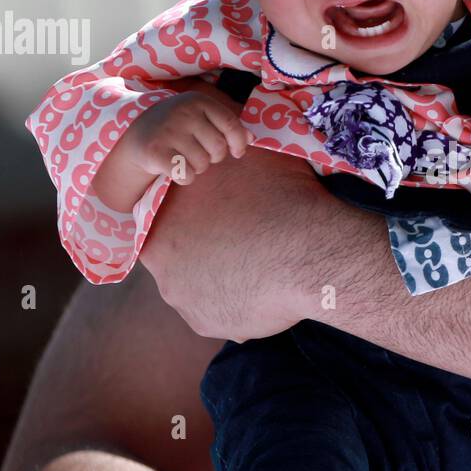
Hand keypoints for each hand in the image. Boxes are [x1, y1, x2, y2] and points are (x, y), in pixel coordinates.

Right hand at [125, 89, 249, 185]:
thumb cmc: (177, 126)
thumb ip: (226, 125)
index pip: (231, 124)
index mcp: (198, 101)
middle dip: (213, 157)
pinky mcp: (155, 151)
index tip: (237, 152)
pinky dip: (184, 177)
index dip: (238, 142)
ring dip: (197, 168)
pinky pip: (186, 175)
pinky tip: (174, 168)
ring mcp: (168, 131)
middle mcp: (184, 112)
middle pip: (218, 148)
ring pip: (202, 164)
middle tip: (198, 152)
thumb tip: (251, 138)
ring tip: (184, 158)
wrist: (135, 131)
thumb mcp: (200, 116)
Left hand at [139, 143, 347, 340]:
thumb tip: (241, 147)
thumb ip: (234, 161)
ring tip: (257, 267)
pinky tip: (261, 291)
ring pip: (199, 286)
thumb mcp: (254, 161)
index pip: (168, 219)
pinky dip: (235, 304)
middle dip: (207, 249)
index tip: (222, 217)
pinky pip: (216, 313)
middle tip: (242, 241)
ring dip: (222, 278)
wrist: (308, 253)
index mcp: (164, 220)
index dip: (197, 216)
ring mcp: (181, 298)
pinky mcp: (204, 323)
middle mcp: (162, 264)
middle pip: (180, 255)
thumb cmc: (280, 199)